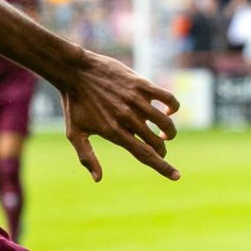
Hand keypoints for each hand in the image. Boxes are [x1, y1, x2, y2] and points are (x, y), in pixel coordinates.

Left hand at [59, 52, 180, 182]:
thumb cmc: (74, 104)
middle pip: (156, 142)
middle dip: (162, 150)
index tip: (176, 176)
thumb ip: (87, 157)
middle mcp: (127, 118)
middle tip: (160, 149)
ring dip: (169, 131)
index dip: (162, 167)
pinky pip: (167, 97)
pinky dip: (173, 106)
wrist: (75, 72)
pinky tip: (169, 110)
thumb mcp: (74, 134)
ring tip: (164, 133)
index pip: (144, 154)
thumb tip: (98, 179)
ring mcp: (135, 100)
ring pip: (165, 121)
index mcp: (114, 132)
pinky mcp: (141, 84)